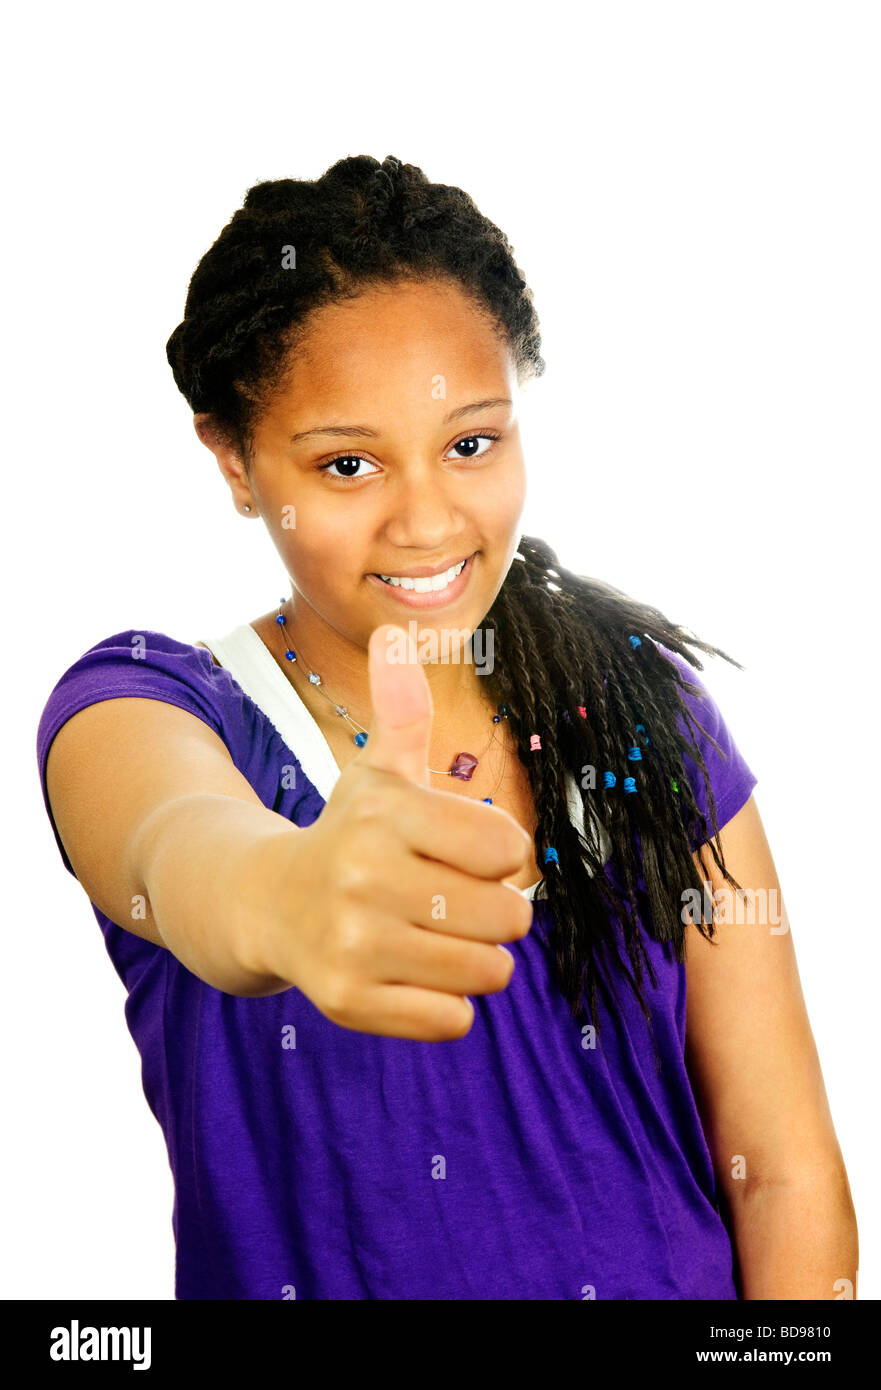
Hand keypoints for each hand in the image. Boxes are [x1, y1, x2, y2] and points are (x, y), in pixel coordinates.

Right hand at [246, 623, 534, 1039]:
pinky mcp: (346, 1002)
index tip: (465, 855)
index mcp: (385, 813)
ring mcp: (352, 943)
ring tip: (437, 939)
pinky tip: (411, 974)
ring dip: (476, 960)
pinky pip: (452, 1021)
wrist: (265, 903)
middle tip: (455, 904)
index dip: (500, 856)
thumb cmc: (348, 834)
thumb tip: (396, 631)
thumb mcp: (376, 773)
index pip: (509, 849)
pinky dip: (447, 1004)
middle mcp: (363, 876)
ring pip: (487, 971)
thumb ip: (402, 711)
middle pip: (507, 916)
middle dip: (497, 914)